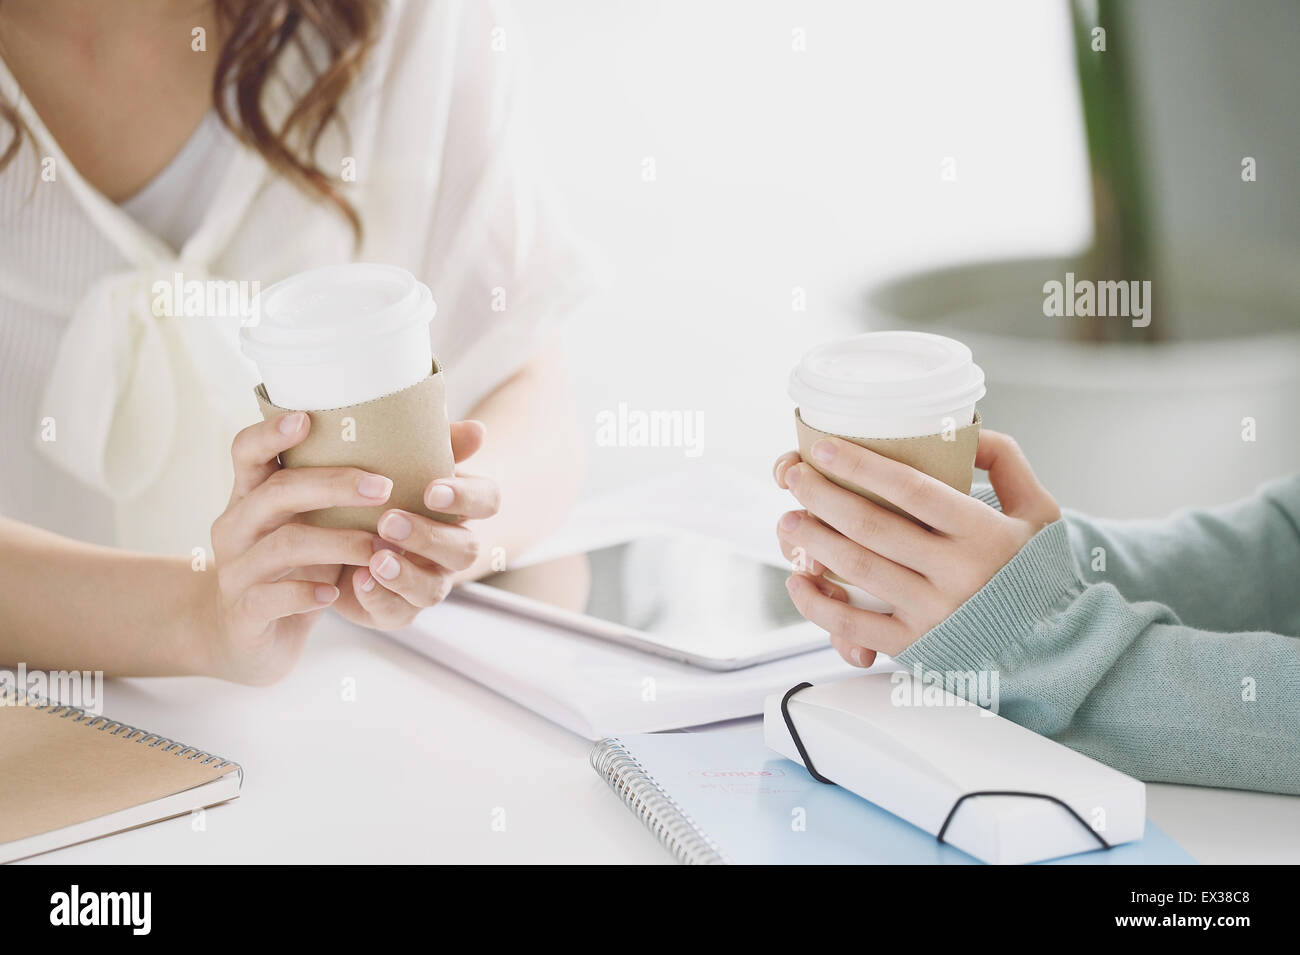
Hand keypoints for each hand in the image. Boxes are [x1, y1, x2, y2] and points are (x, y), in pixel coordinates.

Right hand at [205, 411, 393, 683]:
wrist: (250, 635)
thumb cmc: (301, 564)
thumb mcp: (330, 518)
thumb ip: (386, 475)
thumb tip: (474, 432)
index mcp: (254, 492)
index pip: (247, 450)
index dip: (270, 432)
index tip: (307, 417)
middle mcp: (238, 524)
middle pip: (276, 492)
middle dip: (332, 485)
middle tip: (383, 487)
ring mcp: (236, 568)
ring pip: (282, 545)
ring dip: (337, 543)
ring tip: (378, 548)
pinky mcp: (244, 612)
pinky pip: (272, 598)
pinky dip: (306, 594)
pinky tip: (336, 594)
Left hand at [330, 419, 500, 629]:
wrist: (330, 533)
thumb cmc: (371, 492)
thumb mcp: (393, 462)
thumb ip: (432, 445)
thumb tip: (477, 431)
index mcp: (458, 508)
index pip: (488, 501)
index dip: (467, 498)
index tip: (433, 490)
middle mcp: (451, 548)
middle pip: (465, 549)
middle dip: (428, 537)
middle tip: (389, 521)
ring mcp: (428, 582)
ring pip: (434, 588)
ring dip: (407, 575)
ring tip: (376, 560)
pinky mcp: (398, 610)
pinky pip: (399, 613)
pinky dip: (379, 597)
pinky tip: (359, 581)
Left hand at [772, 430, 1059, 668]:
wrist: (1054, 645)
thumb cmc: (1037, 572)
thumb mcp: (1040, 511)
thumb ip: (1006, 462)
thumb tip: (966, 428)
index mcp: (983, 533)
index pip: (911, 489)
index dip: (861, 465)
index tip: (824, 446)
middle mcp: (956, 573)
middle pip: (871, 526)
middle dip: (821, 496)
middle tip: (793, 477)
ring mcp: (933, 612)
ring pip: (856, 570)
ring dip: (813, 540)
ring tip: (789, 519)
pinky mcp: (915, 646)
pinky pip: (854, 626)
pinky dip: (817, 605)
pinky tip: (799, 581)